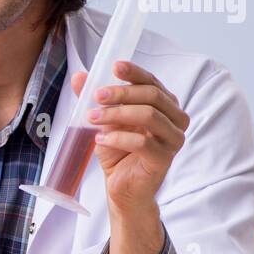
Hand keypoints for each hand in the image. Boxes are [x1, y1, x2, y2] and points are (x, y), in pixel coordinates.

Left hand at [71, 60, 188, 215]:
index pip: (152, 82)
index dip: (134, 73)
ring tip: (93, 118)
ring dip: (117, 114)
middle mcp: (174, 120)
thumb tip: (79, 77)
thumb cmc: (117, 152)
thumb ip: (94, 99)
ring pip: (149, 116)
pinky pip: (143, 143)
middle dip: (122, 93)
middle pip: (152, 96)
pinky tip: (100, 139)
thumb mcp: (103, 121)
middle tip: (97, 96)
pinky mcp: (164, 159)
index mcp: (164, 105)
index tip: (115, 66)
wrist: (121, 187)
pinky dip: (118, 138)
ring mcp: (173, 140)